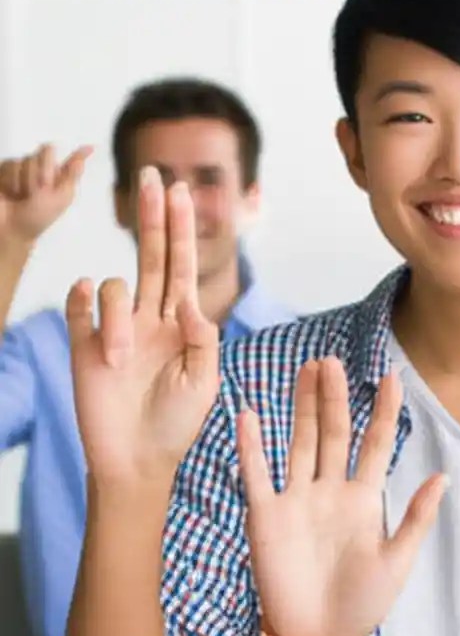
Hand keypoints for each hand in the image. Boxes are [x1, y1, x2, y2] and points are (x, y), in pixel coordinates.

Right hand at [0, 144, 92, 246]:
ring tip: (23, 196)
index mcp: (60, 179)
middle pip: (45, 153)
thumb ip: (71, 174)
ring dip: (25, 180)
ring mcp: (24, 169)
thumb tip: (89, 150)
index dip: (80, 154)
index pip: (71, 160)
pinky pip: (10, 164)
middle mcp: (43, 170)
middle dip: (42, 173)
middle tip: (38, 192)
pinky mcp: (5, 170)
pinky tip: (12, 192)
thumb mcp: (61, 198)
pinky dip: (12, 180)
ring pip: (26, 159)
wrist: (11, 227)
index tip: (92, 147)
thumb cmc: (39, 216)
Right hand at [67, 166, 219, 481]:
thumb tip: (189, 301)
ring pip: (116, 287)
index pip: (183, 266)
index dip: (182, 229)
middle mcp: (150, 318)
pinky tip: (87, 303)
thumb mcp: (204, 383)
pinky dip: (83, 300)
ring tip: (120, 360)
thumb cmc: (176, 424)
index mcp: (182, 324)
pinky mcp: (83, 343)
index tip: (182, 192)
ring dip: (117, 318)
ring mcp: (115, 328)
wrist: (137, 459)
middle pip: (151, 255)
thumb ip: (202, 341)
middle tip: (153, 176)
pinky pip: (79, 305)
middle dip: (153, 216)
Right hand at [238, 358, 449, 635]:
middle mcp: (330, 491)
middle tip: (332, 360)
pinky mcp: (266, 517)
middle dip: (334, 397)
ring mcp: (297, 500)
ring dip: (302, 408)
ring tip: (306, 370)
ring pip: (300, 443)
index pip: (375, 444)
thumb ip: (415, 518)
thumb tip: (444, 477)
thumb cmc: (363, 602)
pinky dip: (252, 446)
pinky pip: (257, 474)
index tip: (392, 376)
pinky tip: (250, 414)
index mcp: (364, 498)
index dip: (384, 411)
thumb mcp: (398, 561)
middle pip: (333, 433)